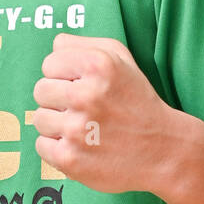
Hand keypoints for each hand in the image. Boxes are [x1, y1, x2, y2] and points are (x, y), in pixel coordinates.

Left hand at [31, 32, 177, 193]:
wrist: (164, 151)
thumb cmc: (137, 102)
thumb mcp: (122, 61)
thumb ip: (85, 45)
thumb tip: (55, 45)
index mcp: (98, 65)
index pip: (49, 63)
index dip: (64, 75)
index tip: (82, 86)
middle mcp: (86, 95)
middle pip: (40, 90)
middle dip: (58, 99)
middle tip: (84, 109)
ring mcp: (77, 129)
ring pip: (39, 119)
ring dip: (57, 124)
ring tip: (84, 128)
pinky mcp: (70, 159)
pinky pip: (41, 145)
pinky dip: (57, 148)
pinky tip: (81, 146)